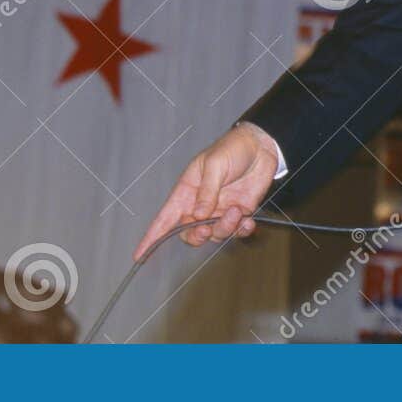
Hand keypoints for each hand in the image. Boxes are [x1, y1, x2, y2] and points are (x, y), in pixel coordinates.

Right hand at [134, 122, 280, 260]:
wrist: (261, 146)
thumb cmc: (232, 148)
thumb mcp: (215, 164)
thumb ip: (207, 191)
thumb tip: (198, 215)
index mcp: (187, 191)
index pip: (165, 217)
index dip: (152, 237)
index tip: (140, 255)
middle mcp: (201, 205)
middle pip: (189, 233)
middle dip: (197, 236)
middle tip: (207, 227)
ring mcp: (220, 210)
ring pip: (215, 234)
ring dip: (225, 227)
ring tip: (236, 210)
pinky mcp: (239, 213)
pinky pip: (236, 232)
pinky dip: (242, 230)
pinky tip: (248, 220)